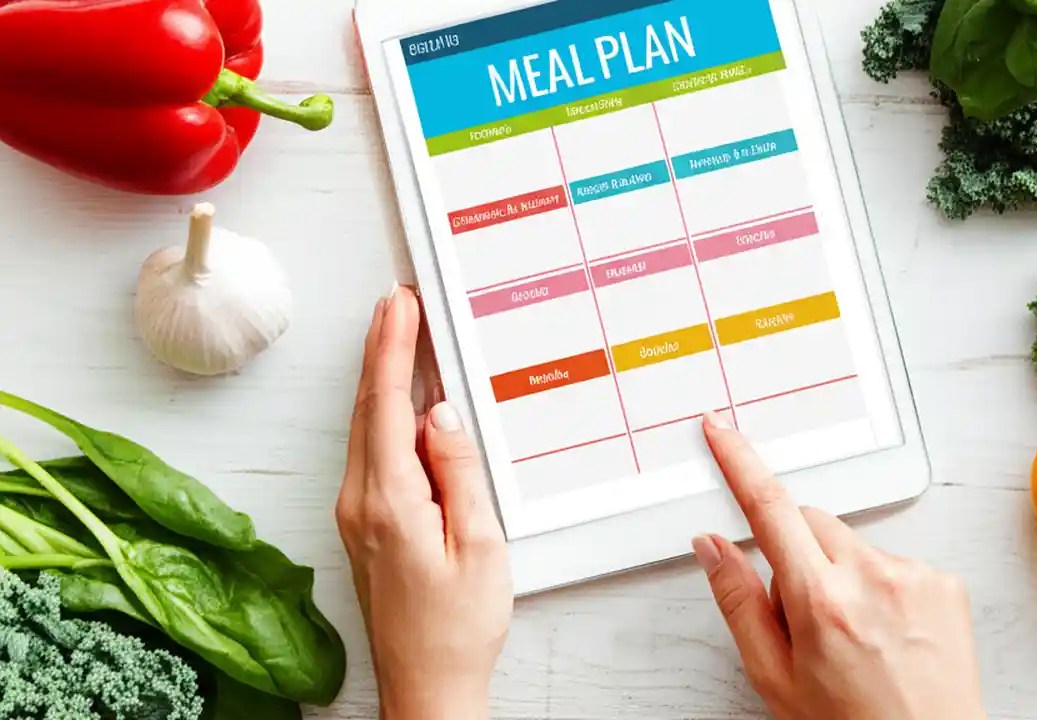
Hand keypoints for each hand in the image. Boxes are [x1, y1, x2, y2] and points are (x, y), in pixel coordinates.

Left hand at [337, 287, 512, 719]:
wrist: (428, 686)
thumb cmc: (459, 628)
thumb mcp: (479, 545)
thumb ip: (459, 471)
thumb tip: (441, 415)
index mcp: (389, 501)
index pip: (388, 406)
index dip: (392, 349)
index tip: (399, 307)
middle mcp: (360, 503)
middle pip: (368, 409)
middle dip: (380, 350)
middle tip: (396, 303)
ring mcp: (356, 515)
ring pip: (366, 429)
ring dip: (381, 379)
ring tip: (397, 336)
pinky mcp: (363, 526)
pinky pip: (370, 454)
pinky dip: (384, 415)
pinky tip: (401, 403)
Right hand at [694, 413, 984, 719]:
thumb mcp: (774, 677)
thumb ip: (738, 603)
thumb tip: (712, 547)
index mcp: (819, 600)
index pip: (768, 509)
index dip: (739, 463)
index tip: (720, 431)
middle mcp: (870, 576)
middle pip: (809, 521)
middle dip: (794, 550)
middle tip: (801, 611)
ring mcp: (914, 574)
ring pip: (851, 541)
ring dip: (840, 570)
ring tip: (853, 632)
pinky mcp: (944, 580)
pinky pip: (893, 559)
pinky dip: (881, 584)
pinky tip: (887, 632)